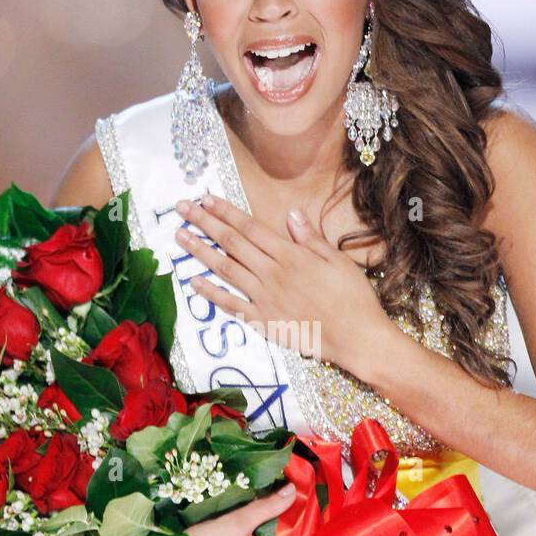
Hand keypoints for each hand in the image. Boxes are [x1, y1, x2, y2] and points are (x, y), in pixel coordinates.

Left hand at [172, 193, 390, 370]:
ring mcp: (264, 298)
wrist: (356, 337)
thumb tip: (290, 213)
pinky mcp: (263, 321)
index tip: (205, 198)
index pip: (250, 227)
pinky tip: (193, 282)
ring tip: (179, 237)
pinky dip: (211, 293)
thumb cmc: (352, 297)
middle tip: (181, 208)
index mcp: (290, 255)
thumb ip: (310, 237)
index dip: (225, 211)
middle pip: (231, 243)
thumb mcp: (336, 259)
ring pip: (226, 269)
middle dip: (205, 223)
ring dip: (200, 251)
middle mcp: (272, 273)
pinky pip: (231, 305)